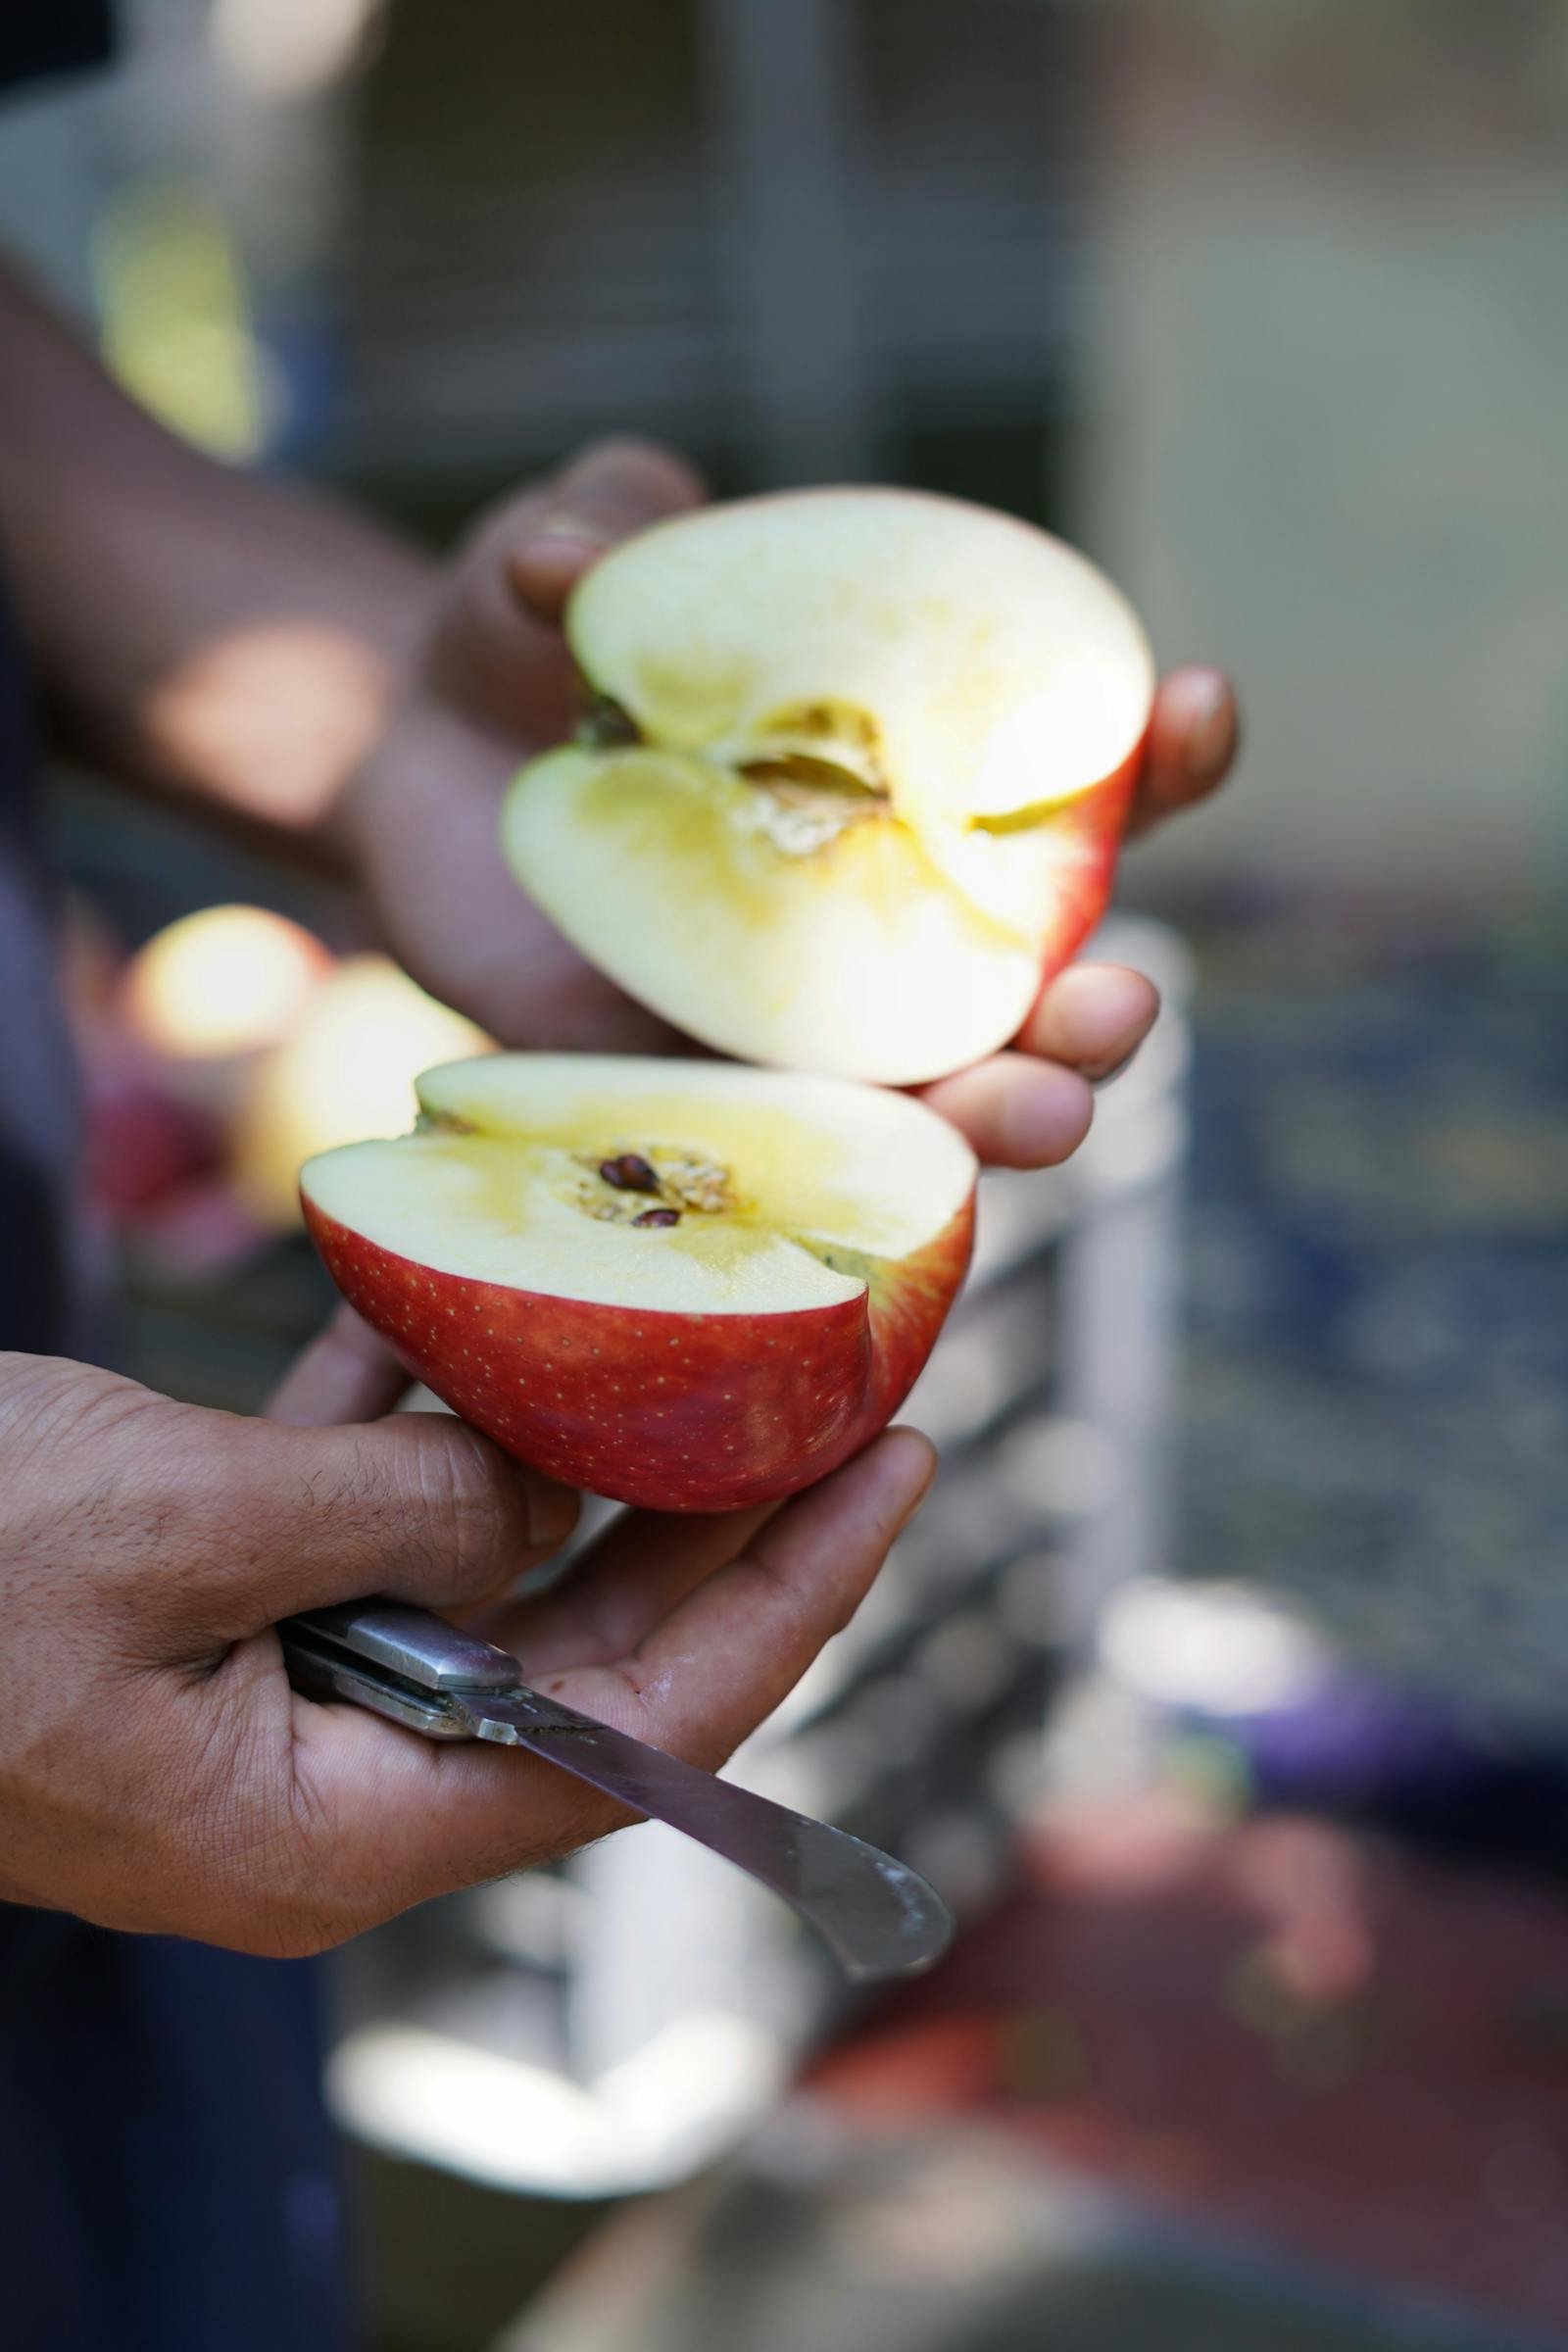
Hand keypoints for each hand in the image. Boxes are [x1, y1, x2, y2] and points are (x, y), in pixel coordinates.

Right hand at [0, 1342, 930, 1953]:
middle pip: (591, 1656)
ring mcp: (266, 1696)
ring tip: (701, 1331)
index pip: (639, 1734)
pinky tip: (469, 1318)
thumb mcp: (177, 1524)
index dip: (791, 1602)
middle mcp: (325, 1782)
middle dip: (724, 1519)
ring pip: (486, 1576)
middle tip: (845, 1382)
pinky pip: (361, 1521)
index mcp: (331, 1828)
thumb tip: (555, 1494)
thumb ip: (398, 1518)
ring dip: (579, 1453)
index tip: (900, 1471)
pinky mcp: (208, 1610)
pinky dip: (417, 1424)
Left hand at [343, 442, 1240, 1166]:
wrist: (405, 757)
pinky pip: (781, 1159)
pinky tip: (876, 1197)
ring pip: (937, 1097)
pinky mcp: (691, 1095)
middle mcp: (883, 911)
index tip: (1197, 708)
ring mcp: (795, 1022)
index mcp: (912, 769)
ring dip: (1011, 1119)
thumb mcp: (571, 545)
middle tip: (1123, 1003)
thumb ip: (599, 524)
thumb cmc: (526, 638)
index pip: (1072, 775)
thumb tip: (560, 568)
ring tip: (1049, 1121)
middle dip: (1104, 1003)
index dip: (1159, 752)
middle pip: (1036, 976)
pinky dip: (837, 1183)